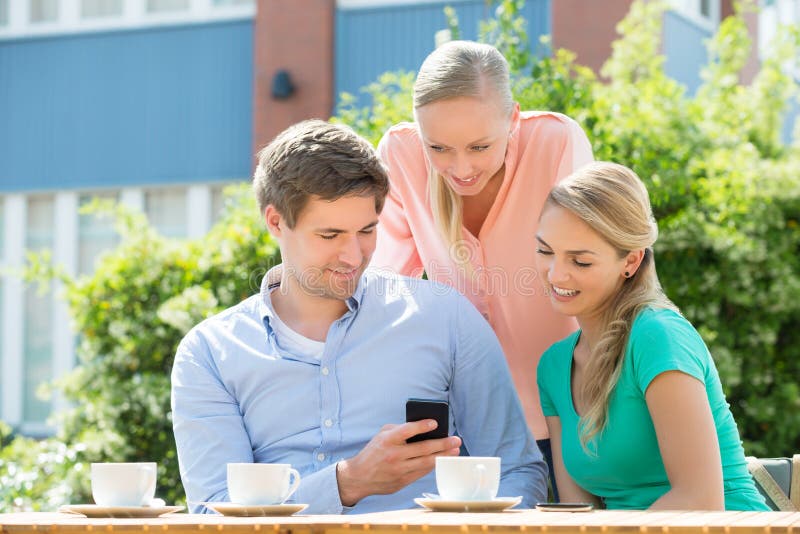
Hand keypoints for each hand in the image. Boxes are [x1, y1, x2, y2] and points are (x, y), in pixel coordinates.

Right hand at [336, 419, 461, 505]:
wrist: (359, 477)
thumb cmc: (374, 451)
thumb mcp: (382, 435)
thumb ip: (400, 430)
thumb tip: (423, 428)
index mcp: (387, 440)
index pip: (407, 431)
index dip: (422, 426)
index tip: (435, 423)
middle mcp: (394, 455)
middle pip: (423, 449)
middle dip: (443, 444)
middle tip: (456, 440)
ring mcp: (398, 470)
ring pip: (426, 463)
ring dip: (443, 456)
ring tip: (455, 450)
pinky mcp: (402, 482)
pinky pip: (421, 472)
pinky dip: (432, 465)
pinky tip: (441, 459)